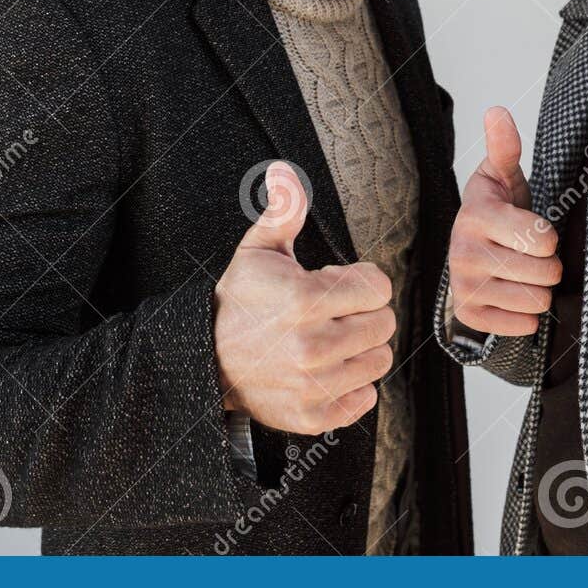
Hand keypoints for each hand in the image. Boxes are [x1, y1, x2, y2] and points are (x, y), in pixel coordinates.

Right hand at [213, 162, 394, 434]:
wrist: (203, 359)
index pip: (378, 288)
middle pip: (384, 324)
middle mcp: (312, 346)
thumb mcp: (258, 251)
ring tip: (329, 341)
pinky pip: (365, 400)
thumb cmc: (238, 302)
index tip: (336, 285)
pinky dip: (352, 387)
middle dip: (363, 314)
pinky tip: (326, 371)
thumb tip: (284, 171)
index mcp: (305, 300)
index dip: (360, 282)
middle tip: (332, 314)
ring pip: (379, 362)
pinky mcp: (312, 416)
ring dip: (360, 350)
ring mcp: (313, 385)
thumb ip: (283, 211)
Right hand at [446, 107, 561, 335]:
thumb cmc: (496, 212)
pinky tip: (514, 297)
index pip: (540, 237)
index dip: (549, 237)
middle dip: (550, 267)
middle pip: (544, 272)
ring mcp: (464, 285)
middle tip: (535, 257)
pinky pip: (523, 326)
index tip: (538, 232)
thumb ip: (505, 148)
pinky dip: (528, 316)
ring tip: (525, 275)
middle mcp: (463, 251)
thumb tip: (496, 111)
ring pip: (535, 300)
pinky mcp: (470, 314)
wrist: (470, 252)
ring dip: (539, 291)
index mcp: (476, 215)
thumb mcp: (503, 178)